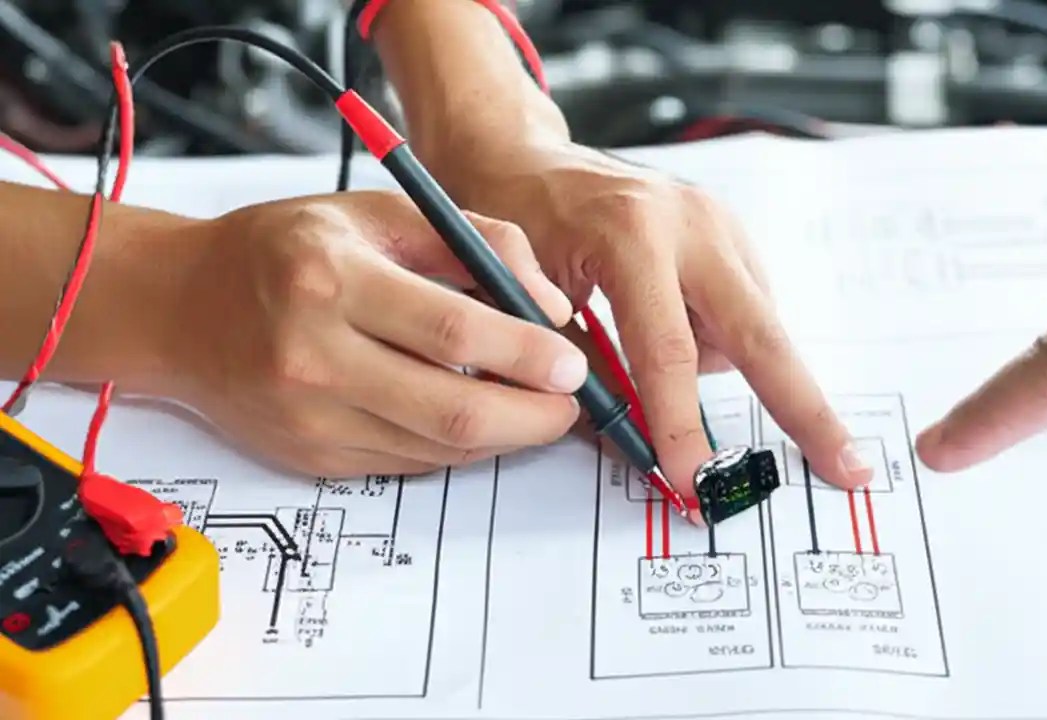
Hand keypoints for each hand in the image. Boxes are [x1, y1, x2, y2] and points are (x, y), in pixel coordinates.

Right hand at [160, 191, 586, 476]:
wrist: (180, 308)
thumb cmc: (286, 250)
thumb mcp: (380, 213)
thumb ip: (475, 243)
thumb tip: (549, 308)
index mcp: (332, 279)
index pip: (451, 332)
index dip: (525, 354)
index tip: (571, 365)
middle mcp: (315, 356)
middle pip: (453, 411)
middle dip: (533, 417)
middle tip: (570, 404)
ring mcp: (311, 418)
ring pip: (438, 448)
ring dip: (504, 435)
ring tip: (533, 407)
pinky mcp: (313, 458)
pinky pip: (411, 464)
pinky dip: (459, 447)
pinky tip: (477, 417)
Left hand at [450, 139, 874, 503]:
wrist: (529, 161)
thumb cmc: (517, 223)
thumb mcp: (529, 298)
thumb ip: (583, 369)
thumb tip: (629, 444)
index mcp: (633, 236)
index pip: (667, 352)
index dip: (681, 426)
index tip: (695, 482)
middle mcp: (692, 222)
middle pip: (760, 335)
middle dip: (804, 409)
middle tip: (847, 465)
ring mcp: (721, 221)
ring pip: (750, 328)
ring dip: (720, 363)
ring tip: (644, 334)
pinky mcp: (732, 230)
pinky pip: (744, 308)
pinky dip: (717, 335)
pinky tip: (673, 315)